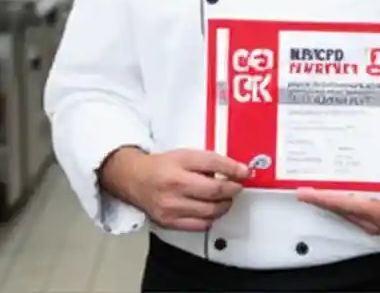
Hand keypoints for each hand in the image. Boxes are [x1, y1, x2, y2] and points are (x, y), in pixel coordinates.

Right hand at [100, 147, 249, 231]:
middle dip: (233, 189)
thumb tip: (233, 171)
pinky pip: (201, 225)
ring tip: (225, 199)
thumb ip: (207, 162)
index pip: (213, 163)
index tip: (244, 172)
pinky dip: (211, 218)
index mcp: (178, 162)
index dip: (233, 168)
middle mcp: (174, 184)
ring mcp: (171, 205)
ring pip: (211, 210)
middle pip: (215, 189)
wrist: (134, 180)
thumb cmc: (160, 167)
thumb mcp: (184, 155)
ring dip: (224, 205)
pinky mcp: (169, 221)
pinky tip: (211, 210)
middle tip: (236, 187)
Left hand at [296, 190, 379, 234]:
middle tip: (304, 188)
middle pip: (346, 212)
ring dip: (334, 201)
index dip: (326, 199)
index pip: (349, 205)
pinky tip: (339, 191)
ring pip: (351, 213)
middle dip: (325, 200)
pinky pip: (360, 211)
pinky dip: (347, 202)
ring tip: (316, 188)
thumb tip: (362, 156)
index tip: (307, 193)